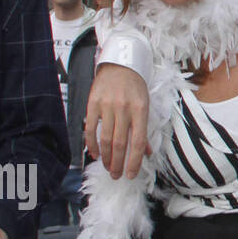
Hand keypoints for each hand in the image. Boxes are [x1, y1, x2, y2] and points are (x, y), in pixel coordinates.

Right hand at [85, 64, 149, 179]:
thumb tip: (146, 153)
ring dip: (106, 157)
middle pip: (120, 144)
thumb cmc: (135, 86)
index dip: (134, 162)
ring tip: (107, 167)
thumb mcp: (146, 105)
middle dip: (118, 164)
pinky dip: (92, 144)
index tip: (131, 175)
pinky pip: (91, 128)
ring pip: (105, 139)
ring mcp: (107, 106)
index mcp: (140, 111)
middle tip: (116, 175)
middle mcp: (124, 109)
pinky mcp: (93, 103)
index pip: (138, 143)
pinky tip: (94, 153)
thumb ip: (144, 129)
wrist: (121, 62)